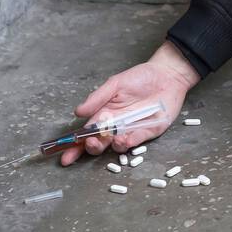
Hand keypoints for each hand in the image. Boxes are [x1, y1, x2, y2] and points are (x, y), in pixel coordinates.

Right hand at [58, 41, 200, 165]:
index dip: (74, 146)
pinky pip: (137, 141)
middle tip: (91, 142)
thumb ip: (97, 98)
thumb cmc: (140, 78)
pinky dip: (130, 142)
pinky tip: (125, 139)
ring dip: (113, 145)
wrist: (167, 75)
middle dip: (92, 147)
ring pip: (117, 146)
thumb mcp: (115, 84)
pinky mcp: (148, 132)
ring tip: (113, 138)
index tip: (65, 156)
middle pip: (99, 144)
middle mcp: (115, 126)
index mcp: (104, 115)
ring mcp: (131, 131)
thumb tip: (78, 112)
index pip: (85, 133)